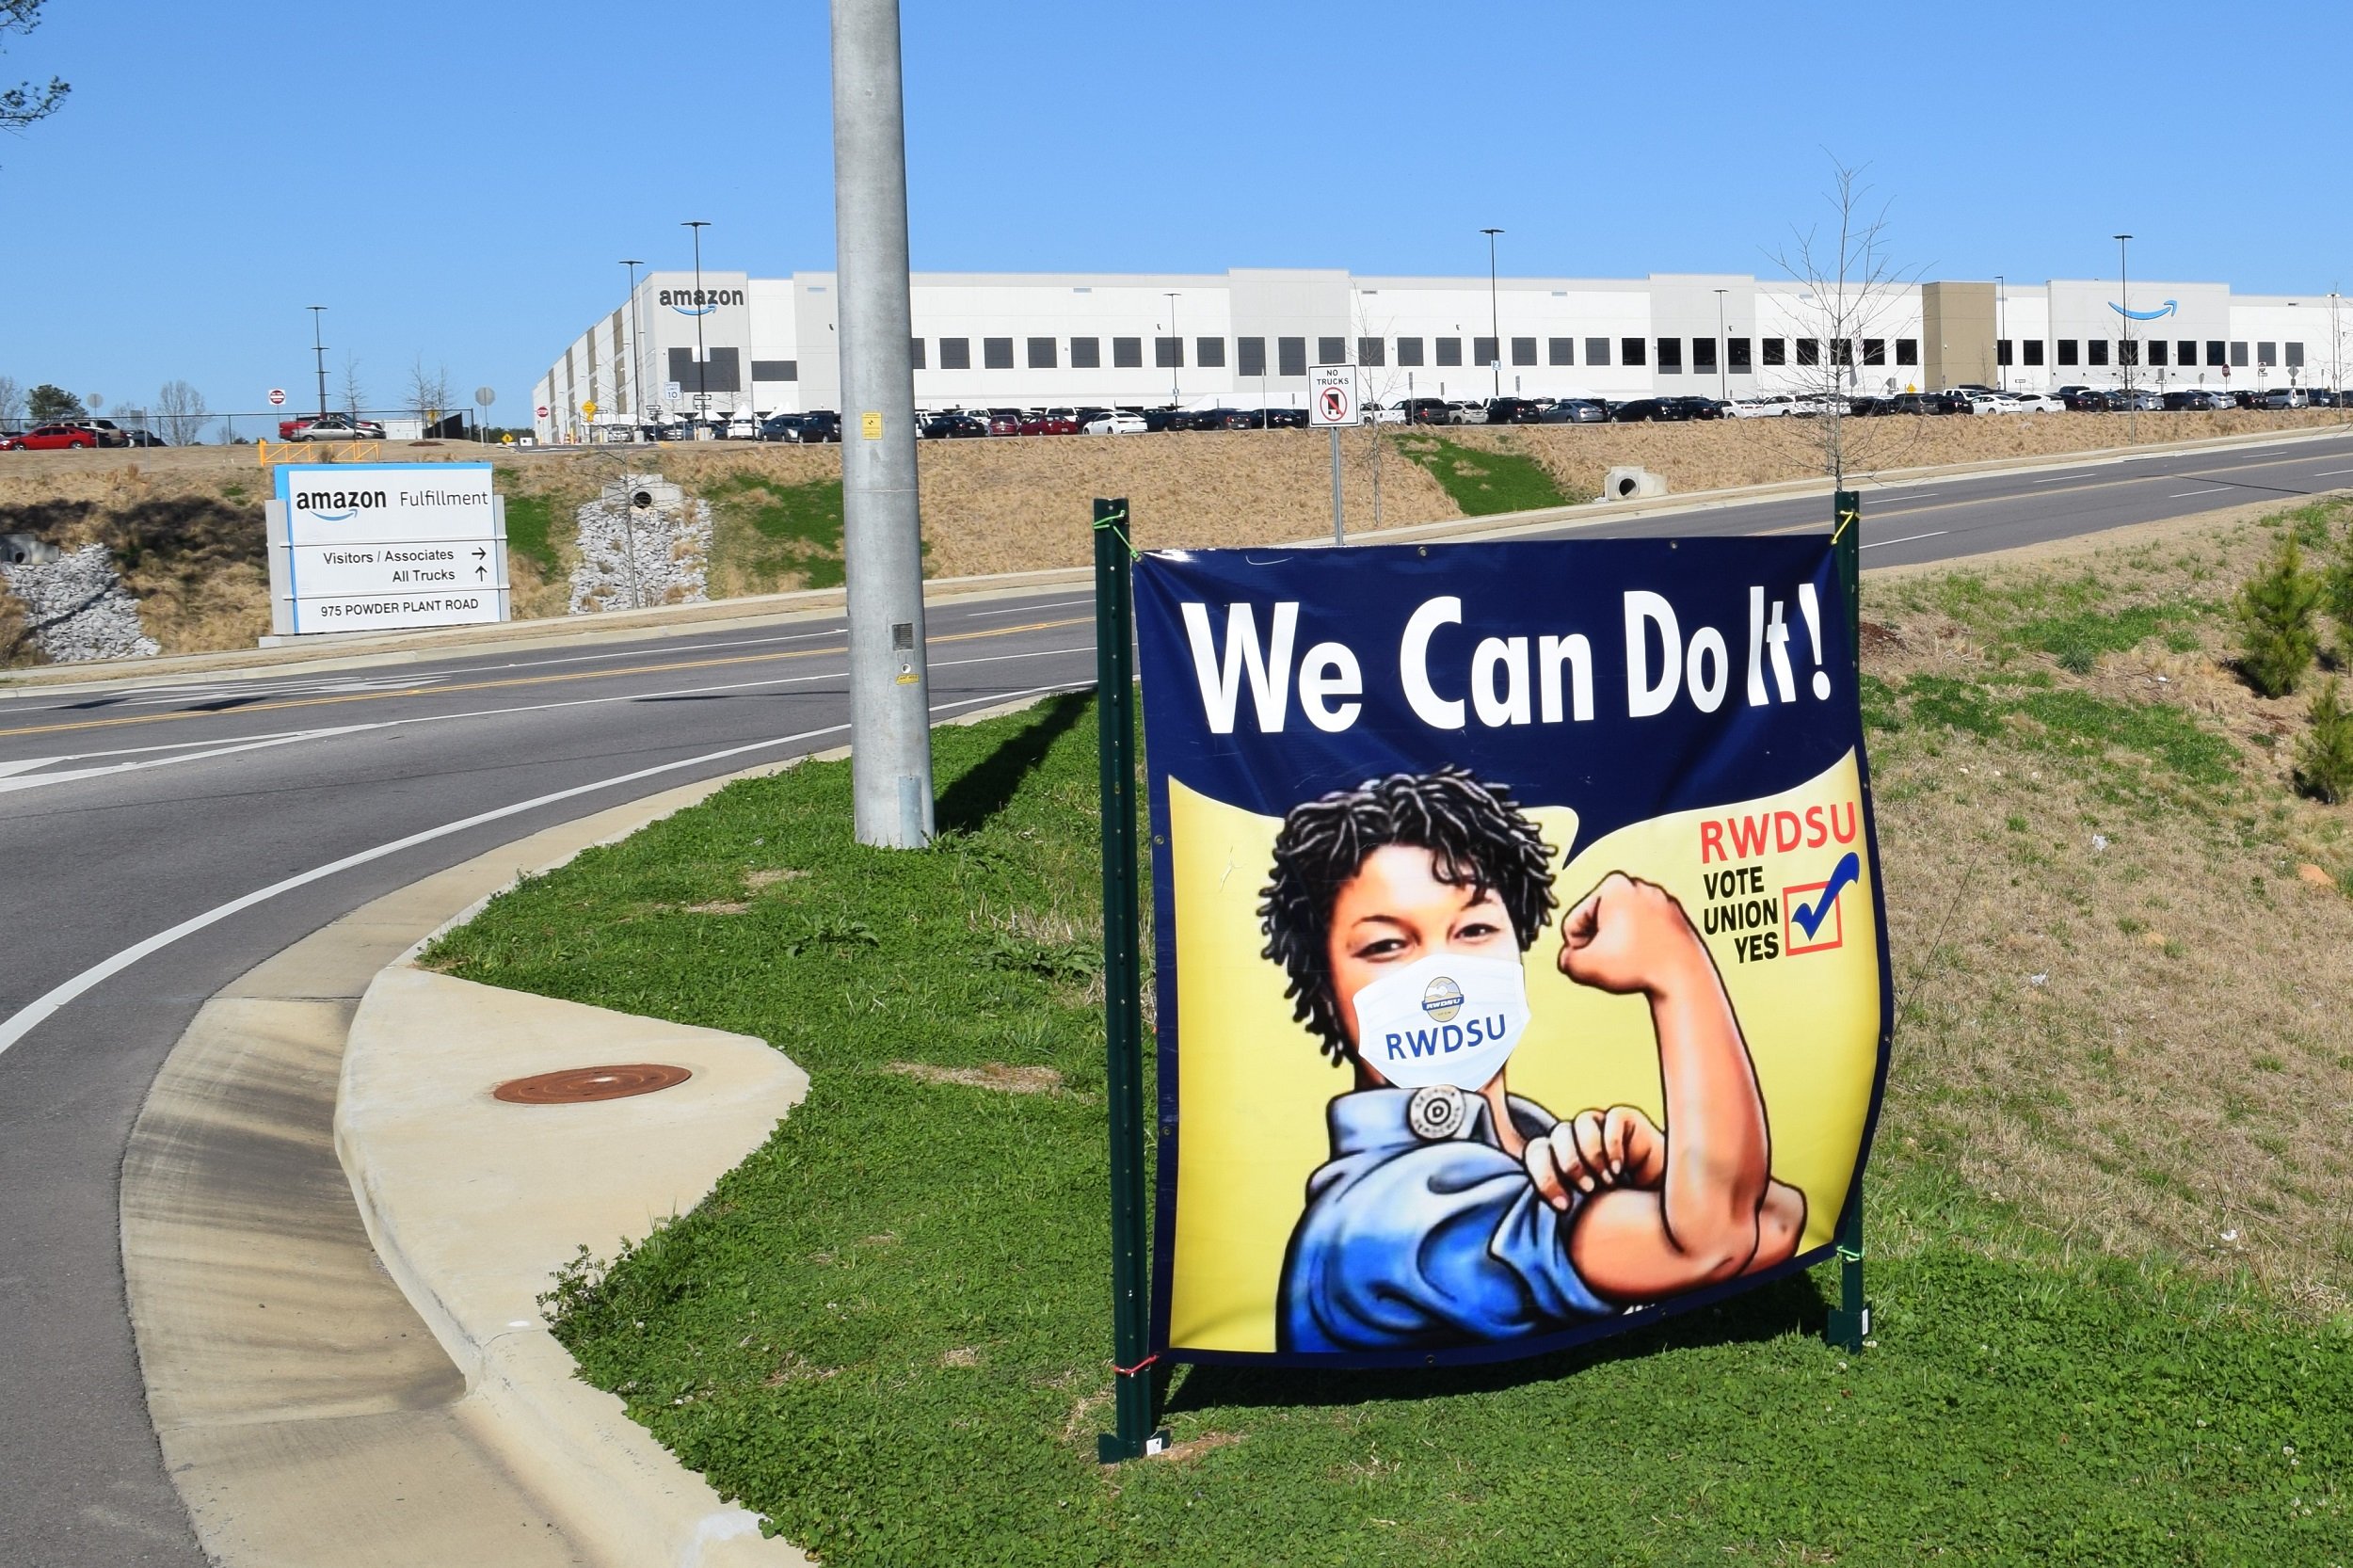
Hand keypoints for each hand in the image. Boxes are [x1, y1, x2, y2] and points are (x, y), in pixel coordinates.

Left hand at [1522, 1105, 1666, 1211]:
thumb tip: (1528, 1214)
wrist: (1660, 1206)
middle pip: (1555, 1136)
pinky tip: (1620, 1167)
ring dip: (1591, 1155)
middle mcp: (1575, 1138)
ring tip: (1607, 1181)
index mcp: (1557, 1157)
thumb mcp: (1584, 1212)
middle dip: (1568, 1166)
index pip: (1536, 1153)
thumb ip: (1559, 1203)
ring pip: (1580, 1123)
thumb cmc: (1618, 1212)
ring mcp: (1599, 1126)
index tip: (1563, 1205)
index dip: (1544, 1176)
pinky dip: (1612, 1145)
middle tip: (1587, 1190)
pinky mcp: (1624, 1119)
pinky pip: (1611, 1119)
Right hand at [1556, 872, 1707, 997]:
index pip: (1575, 921)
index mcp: (1613, 885)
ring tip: (1634, 961)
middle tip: (1617, 962)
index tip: (1599, 958)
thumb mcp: (1584, 967)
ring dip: (1620, 945)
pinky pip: (1645, 931)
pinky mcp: (1675, 916)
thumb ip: (1565, 960)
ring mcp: (1660, 899)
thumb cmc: (1635, 967)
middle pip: (1599, 921)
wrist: (1684, 978)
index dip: (1579, 946)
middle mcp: (1638, 885)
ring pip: (1622, 927)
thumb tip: (1569, 958)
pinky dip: (1642, 946)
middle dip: (1600, 942)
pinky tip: (1649, 960)